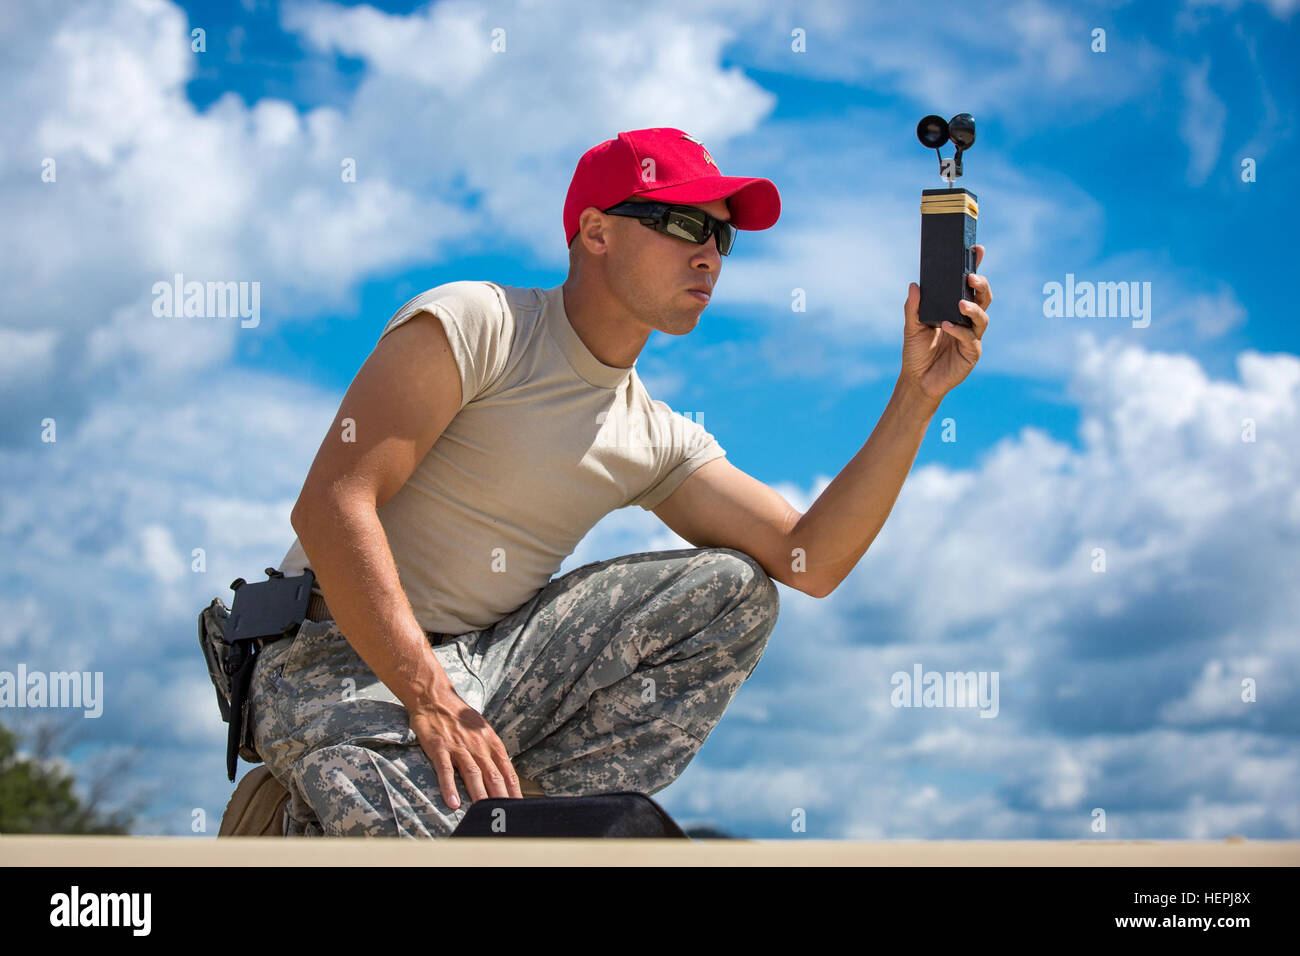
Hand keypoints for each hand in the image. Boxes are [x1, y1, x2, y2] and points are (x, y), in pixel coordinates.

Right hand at [409, 687, 522, 808]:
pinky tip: (453, 802)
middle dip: (501, 798)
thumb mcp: (483, 732)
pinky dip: (450, 787)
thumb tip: (503, 774)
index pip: (507, 771)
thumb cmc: (460, 718)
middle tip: (507, 816)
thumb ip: (492, 752)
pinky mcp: (439, 747)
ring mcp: (458, 747)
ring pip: (472, 774)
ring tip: (484, 814)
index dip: (514, 791)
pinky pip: (446, 770)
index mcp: (491, 743)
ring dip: (479, 795)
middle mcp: (478, 746)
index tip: (519, 807)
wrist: (435, 698)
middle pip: (493, 775)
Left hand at [900, 244, 990, 401]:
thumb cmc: (916, 351)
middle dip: (981, 284)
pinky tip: (948, 326)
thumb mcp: (911, 326)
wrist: (917, 380)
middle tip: (971, 277)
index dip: (975, 267)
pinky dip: (959, 331)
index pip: (968, 285)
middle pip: (983, 297)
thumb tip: (914, 285)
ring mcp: (972, 336)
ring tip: (960, 303)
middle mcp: (968, 320)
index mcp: (955, 309)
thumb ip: (913, 307)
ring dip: (973, 308)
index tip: (976, 249)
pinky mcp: (971, 353)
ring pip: (982, 317)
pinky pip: (970, 338)